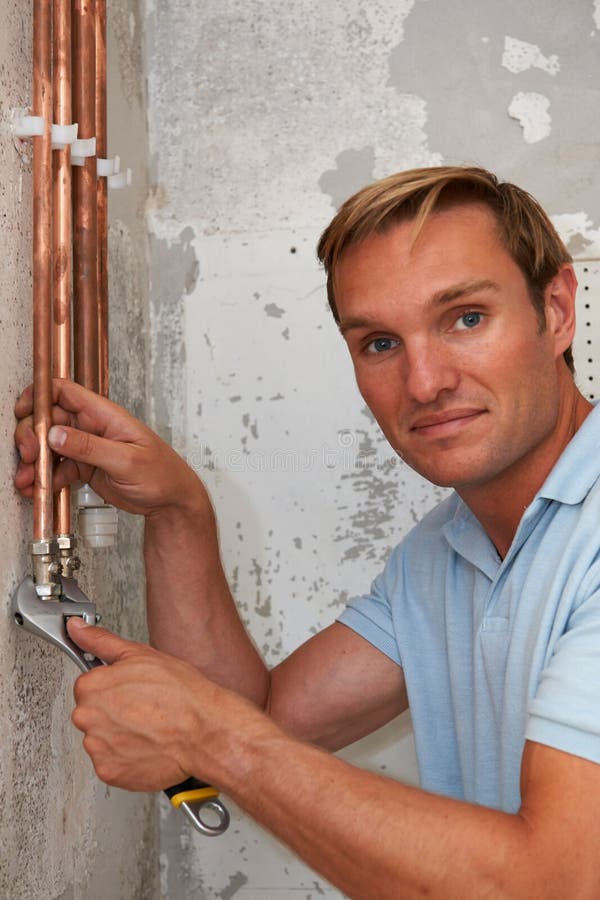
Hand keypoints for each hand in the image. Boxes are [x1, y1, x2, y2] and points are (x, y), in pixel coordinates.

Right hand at [14, 378, 208, 518]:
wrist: (171, 501)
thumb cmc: (161, 474)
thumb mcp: (127, 460)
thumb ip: (90, 447)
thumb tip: (56, 433)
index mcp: (104, 415)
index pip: (64, 392)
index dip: (39, 396)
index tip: (23, 412)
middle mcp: (92, 427)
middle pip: (49, 419)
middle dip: (31, 436)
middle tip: (29, 456)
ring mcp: (87, 447)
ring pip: (49, 446)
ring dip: (34, 462)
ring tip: (27, 480)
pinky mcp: (85, 467)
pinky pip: (58, 469)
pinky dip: (44, 479)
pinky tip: (36, 490)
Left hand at [67, 618, 247, 791]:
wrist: (205, 732)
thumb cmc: (181, 694)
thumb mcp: (141, 654)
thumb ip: (102, 641)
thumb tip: (78, 628)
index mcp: (91, 687)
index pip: (88, 686)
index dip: (112, 687)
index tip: (130, 690)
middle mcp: (88, 718)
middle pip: (92, 713)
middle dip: (113, 711)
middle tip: (143, 708)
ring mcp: (98, 747)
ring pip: (102, 738)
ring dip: (119, 735)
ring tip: (148, 728)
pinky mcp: (110, 772)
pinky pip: (111, 762)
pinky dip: (126, 758)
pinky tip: (147, 745)